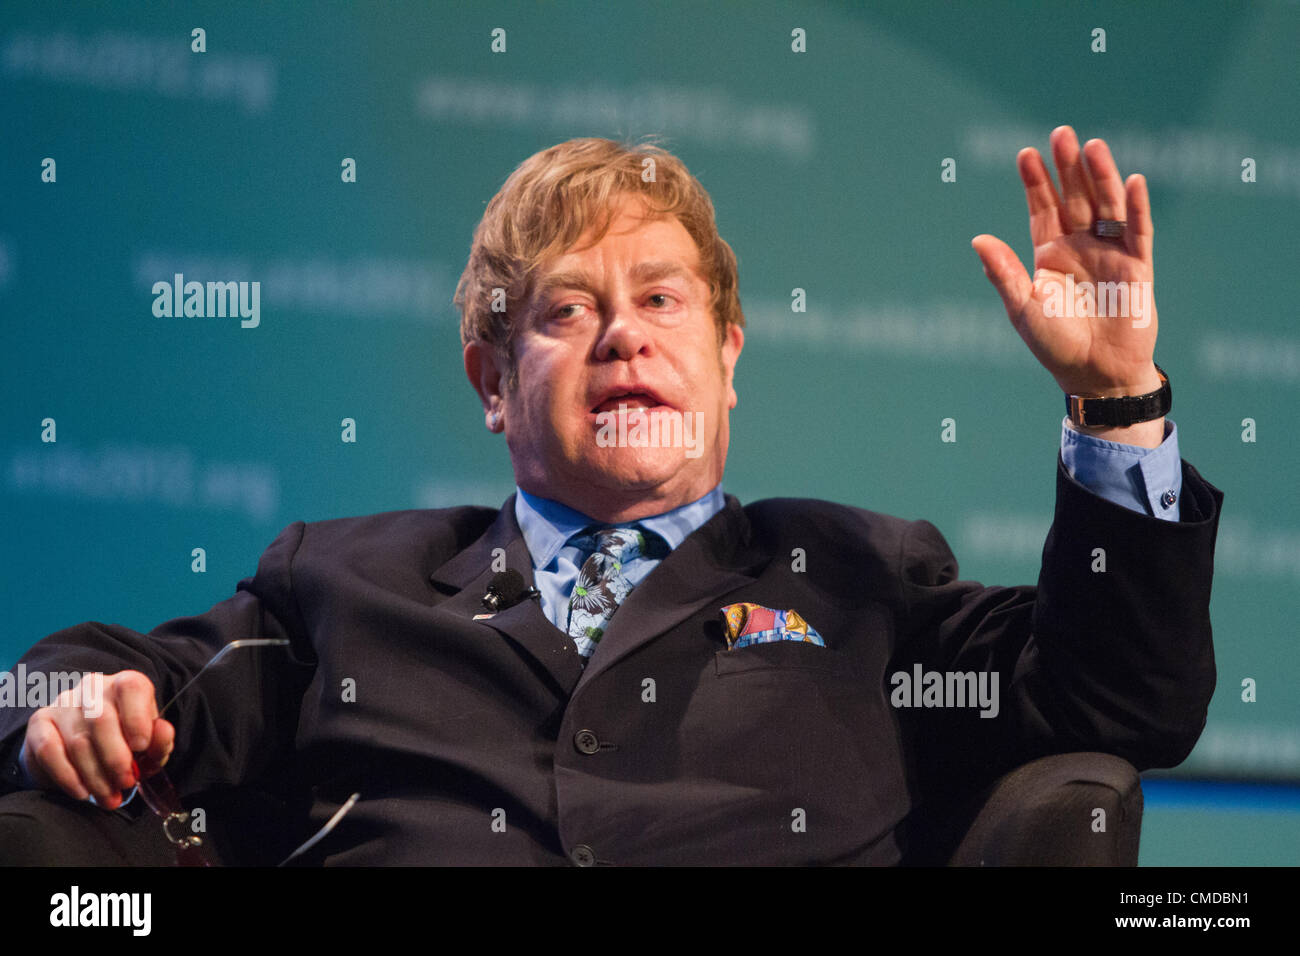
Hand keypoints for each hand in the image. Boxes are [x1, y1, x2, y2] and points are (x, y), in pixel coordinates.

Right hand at [19, 670, 173, 809]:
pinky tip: (82, 792)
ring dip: (95, 776)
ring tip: (109, 797)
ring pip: (78, 741)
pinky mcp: (40, 722)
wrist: (81, 751)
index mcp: (126, 685)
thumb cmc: (124, 744)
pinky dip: (68, 776)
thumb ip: (160, 740)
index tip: (141, 748)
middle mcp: (93, 688)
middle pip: (101, 719)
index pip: (131, 687)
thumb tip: (163, 732)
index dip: (136, 717)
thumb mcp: (149, 745)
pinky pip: (49, 751)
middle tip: (125, 783)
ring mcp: (63, 703)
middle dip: (115, 758)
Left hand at [972, 125, 1159, 399]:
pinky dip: (1136, 208)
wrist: (1095, 376)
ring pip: (1106, 206)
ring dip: (1100, 177)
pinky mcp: (1138, 267)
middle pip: (1074, 198)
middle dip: (1067, 168)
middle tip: (1061, 134)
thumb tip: (977, 239)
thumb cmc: (1055, 345)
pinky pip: (1138, 232)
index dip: (1035, 182)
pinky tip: (1132, 181)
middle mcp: (1080, 247)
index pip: (1042, 209)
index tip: (1025, 153)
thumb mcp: (1023, 308)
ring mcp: (1110, 254)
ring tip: (1092, 147)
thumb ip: (1004, 273)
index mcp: (1049, 254)